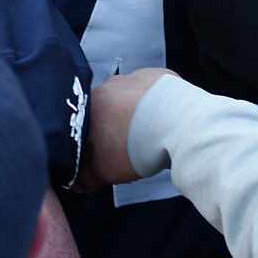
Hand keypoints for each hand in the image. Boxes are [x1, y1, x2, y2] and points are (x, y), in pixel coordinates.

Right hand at [79, 67, 172, 189]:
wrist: (179, 124)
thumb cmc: (138, 143)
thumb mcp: (105, 170)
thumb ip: (85, 175)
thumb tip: (77, 180)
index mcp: (90, 104)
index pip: (81, 124)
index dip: (91, 142)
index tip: (102, 154)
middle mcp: (108, 86)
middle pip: (106, 109)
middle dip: (113, 127)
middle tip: (127, 147)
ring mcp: (134, 78)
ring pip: (129, 99)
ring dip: (135, 114)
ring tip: (149, 135)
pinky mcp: (159, 76)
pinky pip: (153, 90)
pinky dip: (156, 103)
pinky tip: (164, 120)